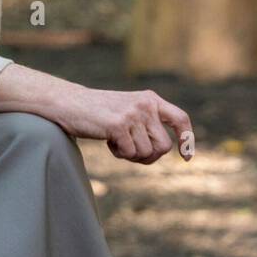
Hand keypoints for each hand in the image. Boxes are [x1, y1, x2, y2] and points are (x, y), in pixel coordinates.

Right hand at [53, 86, 193, 164]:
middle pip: (164, 146)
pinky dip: (119, 153)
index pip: (180, 118)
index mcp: (151, 99)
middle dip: (148, 156)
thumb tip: (164, 150)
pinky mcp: (118, 125)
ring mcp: (133, 114)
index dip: (186, 139)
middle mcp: (146, 104)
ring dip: (131, 155)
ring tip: (116, 140)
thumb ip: (147, 124)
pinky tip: (108, 141)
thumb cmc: (100, 113)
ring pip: (146, 153)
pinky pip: (129, 153)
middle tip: (130, 150)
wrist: (70, 103)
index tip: (186, 157)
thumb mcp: (129, 111)